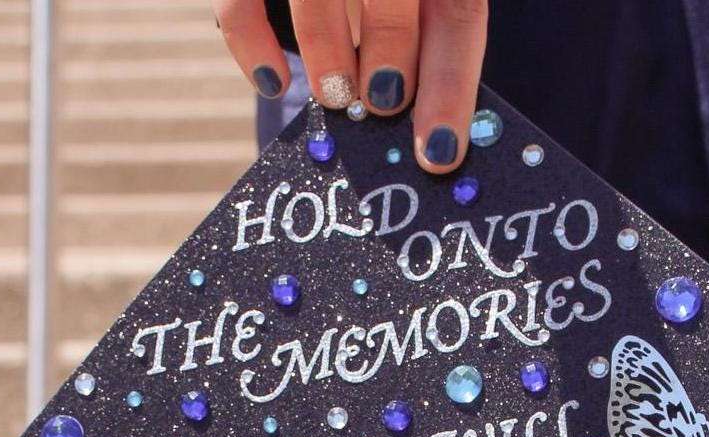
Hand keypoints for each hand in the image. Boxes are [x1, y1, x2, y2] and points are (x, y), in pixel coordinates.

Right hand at [213, 0, 487, 172]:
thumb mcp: (410, 12)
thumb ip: (420, 53)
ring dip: (326, 44)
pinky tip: (273, 82)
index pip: (456, 11)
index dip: (450, 83)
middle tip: (383, 103)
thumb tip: (426, 139)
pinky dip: (251, 40)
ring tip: (337, 96)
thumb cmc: (383, 2)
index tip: (440, 150)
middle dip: (392, 47)